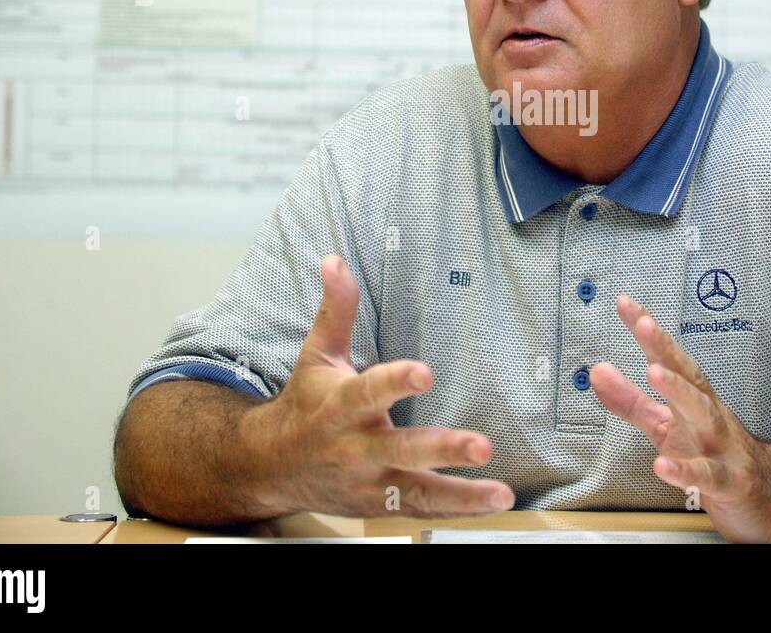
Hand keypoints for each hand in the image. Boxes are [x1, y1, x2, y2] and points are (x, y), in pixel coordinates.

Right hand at [253, 255, 515, 517]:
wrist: (269, 467)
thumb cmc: (303, 404)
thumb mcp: (317, 354)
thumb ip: (336, 310)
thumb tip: (336, 261)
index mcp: (340, 406)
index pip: (369, 392)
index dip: (396, 382)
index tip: (425, 372)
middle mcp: (355, 447)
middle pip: (401, 449)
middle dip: (442, 448)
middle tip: (481, 446)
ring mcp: (369, 480)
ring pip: (416, 490)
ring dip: (460, 494)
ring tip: (500, 491)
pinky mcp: (380, 503)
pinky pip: (421, 508)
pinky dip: (458, 509)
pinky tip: (494, 501)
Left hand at [590, 294, 770, 542]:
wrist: (767, 494)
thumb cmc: (711, 451)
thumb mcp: (665, 426)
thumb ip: (631, 401)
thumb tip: (597, 371)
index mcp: (694, 397)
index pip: (670, 358)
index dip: (649, 332)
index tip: (626, 304)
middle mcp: (708, 414)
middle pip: (688, 375)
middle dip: (665, 348)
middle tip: (643, 323)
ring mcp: (719, 446)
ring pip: (702, 414)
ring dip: (680, 392)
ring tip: (654, 372)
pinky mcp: (725, 482)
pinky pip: (705, 475)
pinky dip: (685, 471)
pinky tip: (662, 466)